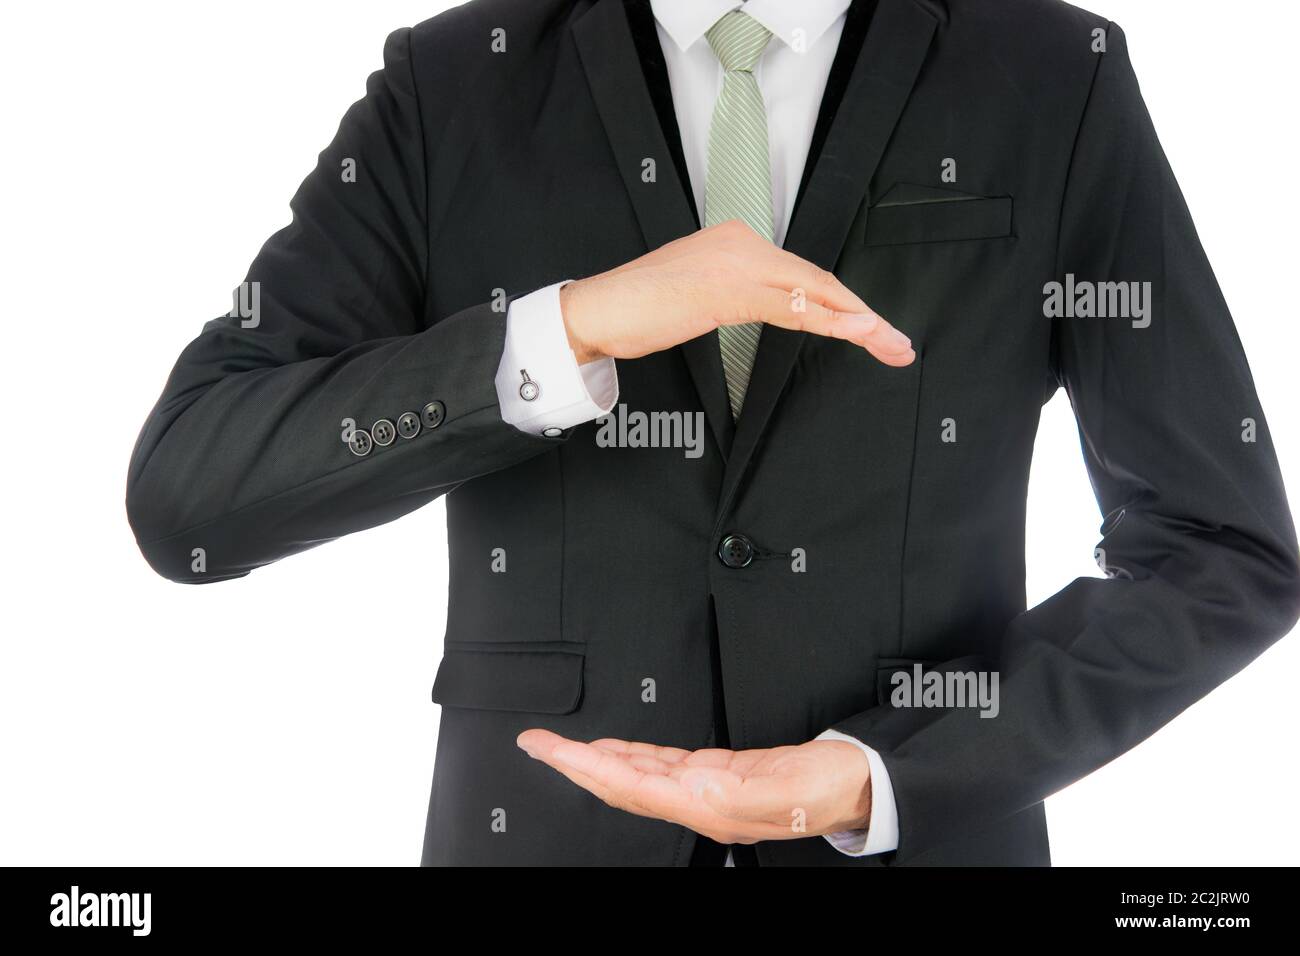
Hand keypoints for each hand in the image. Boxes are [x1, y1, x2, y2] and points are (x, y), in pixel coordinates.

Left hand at [517, 729, 871, 844]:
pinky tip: (618, 749)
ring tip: (562, 746)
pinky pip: (663, 765)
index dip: (585, 766)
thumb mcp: (790, 791)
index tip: (551, 749)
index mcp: (708, 807)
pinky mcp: (719, 772)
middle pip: (620, 783)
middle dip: (575, 763)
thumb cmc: (829, 788)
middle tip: (536, 743)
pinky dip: (633, 754)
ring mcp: (707, 788)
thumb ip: (741, 793)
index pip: (629, 785)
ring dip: (596, 759)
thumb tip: (690, 784)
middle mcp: (698, 801)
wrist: (858, 784)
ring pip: (636, 775)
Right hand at [560, 219, 914, 366]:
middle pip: (817, 281)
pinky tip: (853, 333)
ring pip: (811, 292)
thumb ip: (742, 298)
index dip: (844, 305)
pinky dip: (825, 321)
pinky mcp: (725, 288)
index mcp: (738, 242)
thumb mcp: (702, 299)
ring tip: (889, 343)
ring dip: (856, 322)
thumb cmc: (641, 309)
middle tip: (898, 343)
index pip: (804, 277)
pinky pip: (786, 307)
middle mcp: (742, 243)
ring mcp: (735, 263)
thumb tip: (777, 311)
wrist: (598, 310)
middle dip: (863, 315)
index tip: (874, 331)